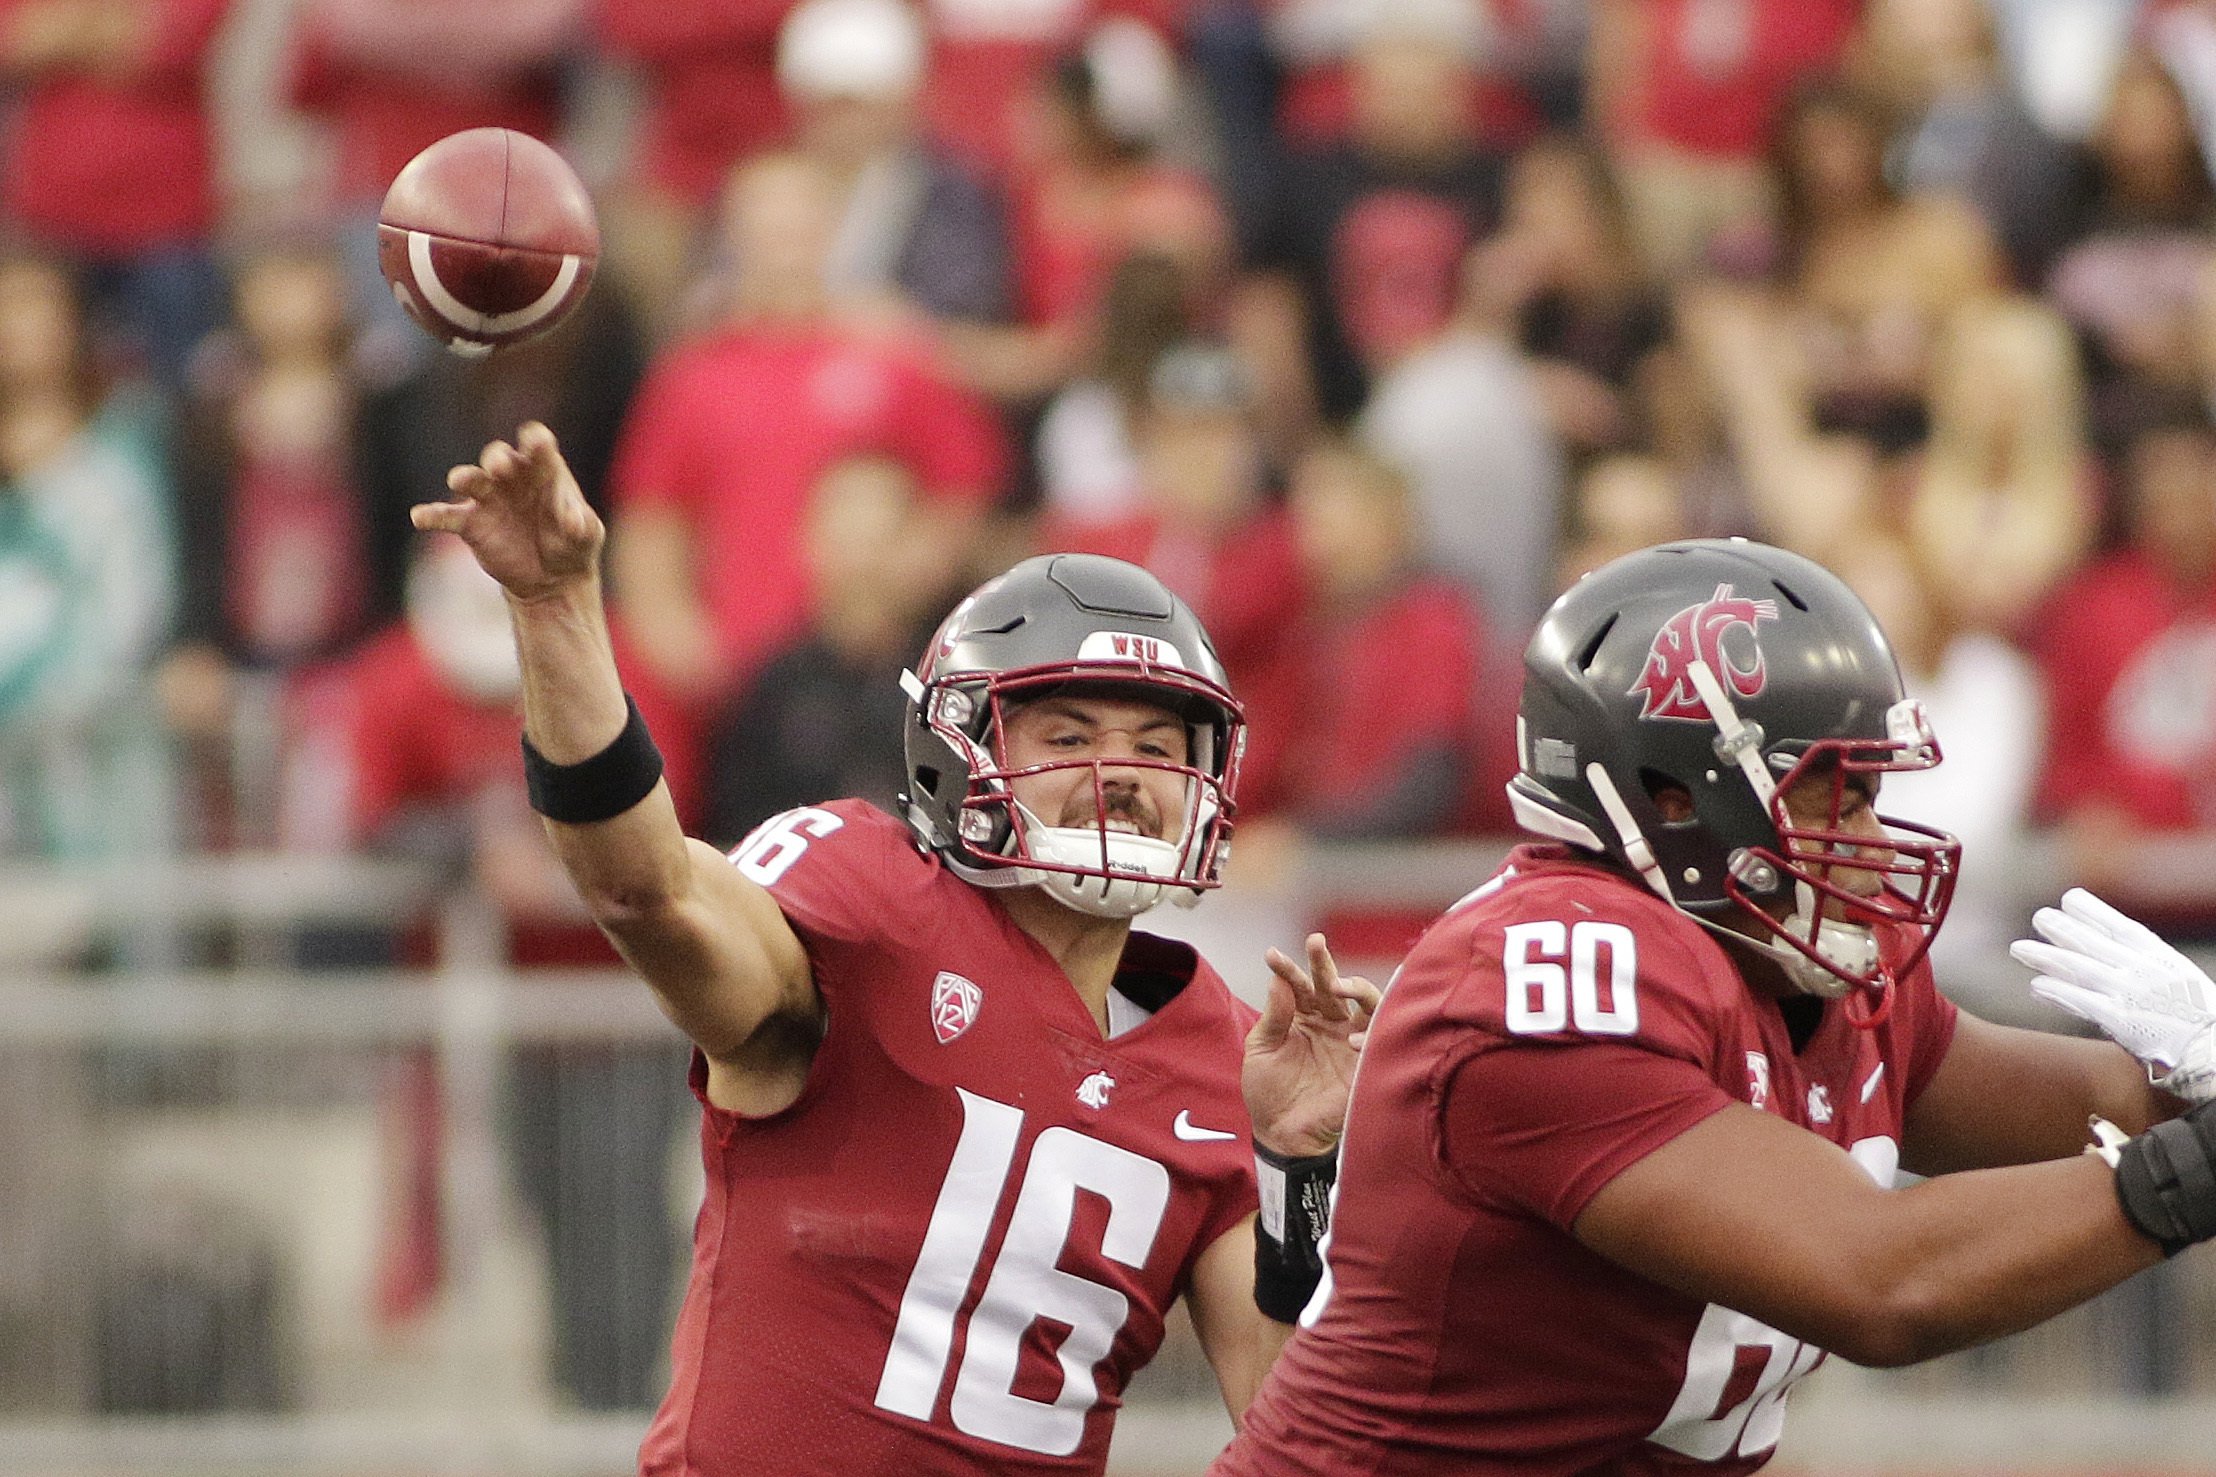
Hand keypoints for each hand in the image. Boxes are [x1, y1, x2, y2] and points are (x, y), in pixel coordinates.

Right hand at [412, 422, 601, 602]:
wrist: (551, 579)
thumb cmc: (573, 545)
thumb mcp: (587, 537)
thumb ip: (582, 525)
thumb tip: (574, 521)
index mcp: (544, 471)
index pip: (538, 446)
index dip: (536, 441)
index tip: (537, 441)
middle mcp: (511, 477)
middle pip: (500, 456)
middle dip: (498, 458)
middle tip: (499, 465)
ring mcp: (488, 498)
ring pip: (471, 480)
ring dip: (465, 477)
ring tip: (459, 480)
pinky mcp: (470, 523)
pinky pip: (446, 515)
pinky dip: (432, 515)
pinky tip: (420, 517)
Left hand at [1243, 934, 1381, 1157]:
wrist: (1281, 1134)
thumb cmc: (1268, 1091)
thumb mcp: (1261, 1050)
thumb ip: (1274, 1016)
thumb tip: (1279, 980)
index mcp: (1304, 1017)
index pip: (1300, 984)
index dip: (1288, 968)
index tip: (1272, 956)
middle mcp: (1331, 1023)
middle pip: (1335, 984)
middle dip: (1325, 963)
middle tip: (1315, 944)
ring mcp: (1350, 1041)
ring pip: (1367, 1003)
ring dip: (1357, 988)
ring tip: (1337, 984)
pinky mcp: (1365, 1064)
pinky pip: (1378, 1042)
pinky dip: (1372, 1035)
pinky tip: (1354, 1039)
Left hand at [2011, 888, 2215, 1101]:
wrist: (2215, 1052)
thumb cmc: (2201, 1022)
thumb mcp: (2183, 982)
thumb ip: (2152, 967)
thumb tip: (2123, 953)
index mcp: (2161, 960)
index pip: (2121, 928)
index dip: (2093, 912)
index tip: (2070, 899)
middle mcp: (2142, 971)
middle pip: (2092, 943)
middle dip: (2062, 928)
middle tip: (2038, 917)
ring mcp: (2129, 994)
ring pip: (2078, 968)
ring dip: (2045, 957)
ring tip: (2018, 948)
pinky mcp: (2121, 1022)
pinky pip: (2082, 1002)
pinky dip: (2057, 992)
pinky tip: (2036, 985)